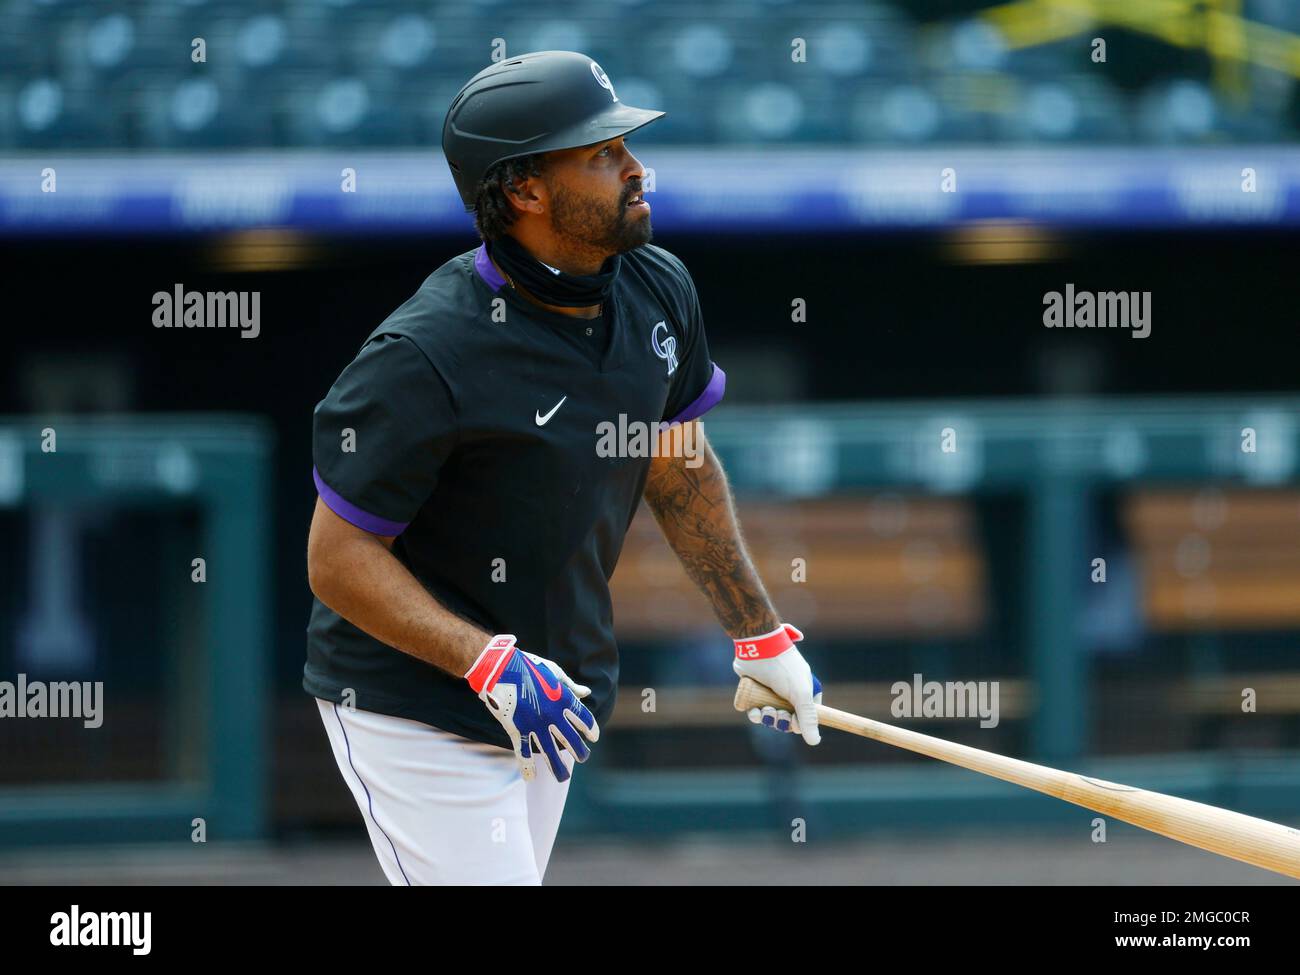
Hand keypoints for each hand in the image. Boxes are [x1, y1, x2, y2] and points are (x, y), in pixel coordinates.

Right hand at [465, 635, 599, 782]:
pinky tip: (531, 777)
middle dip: (579, 751)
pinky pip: (523, 752)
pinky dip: (527, 766)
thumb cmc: (528, 666)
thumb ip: (570, 686)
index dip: (591, 730)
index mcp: (563, 699)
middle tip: (583, 757)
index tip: (593, 737)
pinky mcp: (517, 730)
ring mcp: (534, 724)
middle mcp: (552, 715)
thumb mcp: (553, 672)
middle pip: (571, 739)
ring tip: (564, 777)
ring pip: (549, 752)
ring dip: (557, 767)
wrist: (499, 668)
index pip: (584, 720)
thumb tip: (586, 693)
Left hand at [732, 623, 821, 745]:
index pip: (805, 718)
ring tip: (766, 709)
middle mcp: (789, 693)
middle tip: (778, 713)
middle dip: (781, 721)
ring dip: (768, 718)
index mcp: (805, 692)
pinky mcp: (755, 692)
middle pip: (787, 720)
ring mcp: (771, 692)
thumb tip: (815, 742)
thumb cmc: (784, 668)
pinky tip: (754, 711)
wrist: (758, 646)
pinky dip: (755, 715)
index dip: (799, 724)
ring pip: (771, 717)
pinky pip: (756, 712)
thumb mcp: (801, 694)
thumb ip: (808, 718)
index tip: (794, 723)